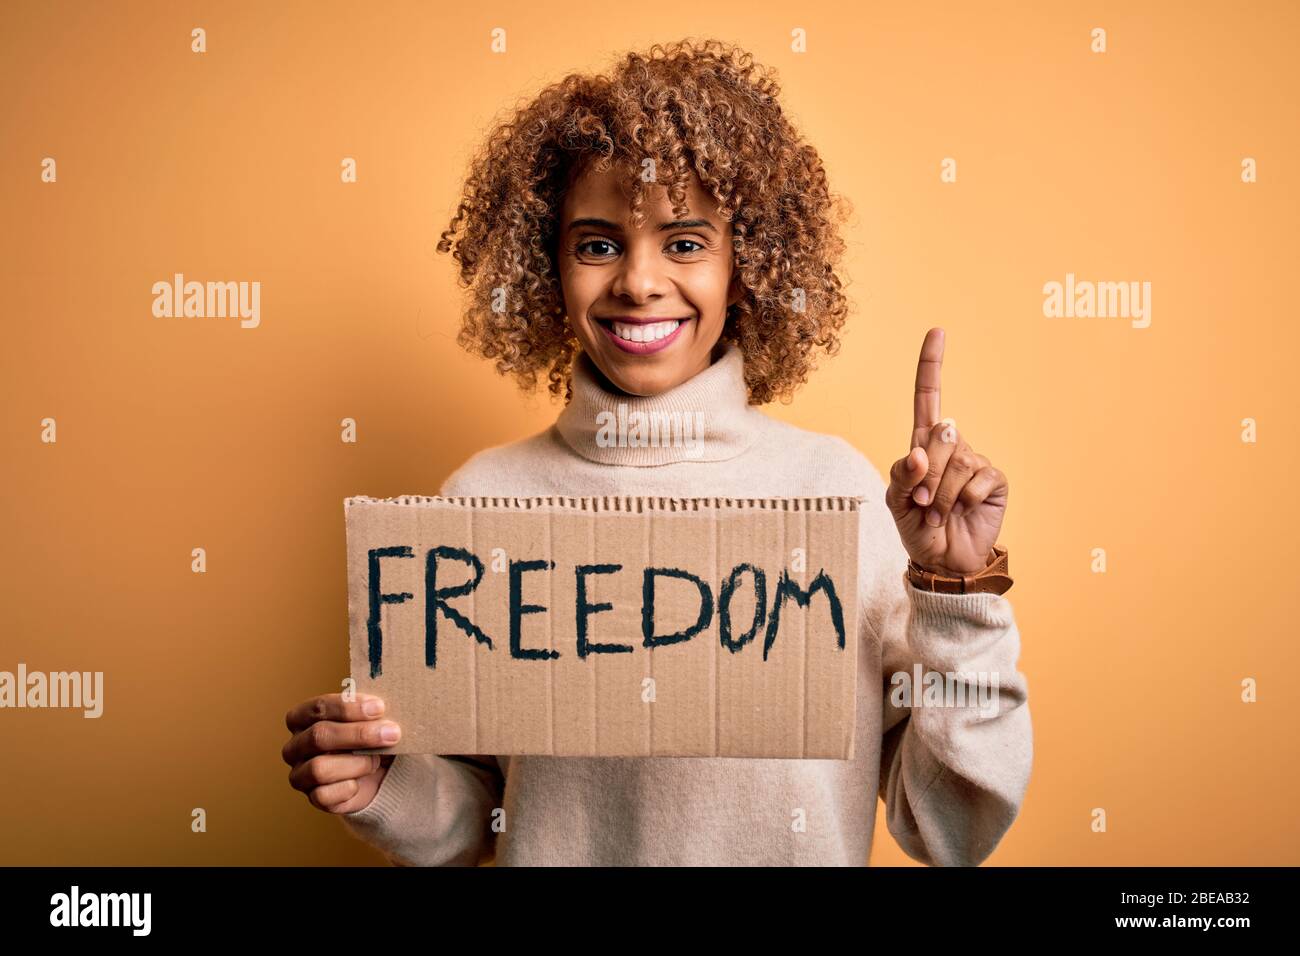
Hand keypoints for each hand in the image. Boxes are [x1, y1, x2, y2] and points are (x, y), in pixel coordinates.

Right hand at [283, 692, 399, 813]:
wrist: (379, 772)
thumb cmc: (370, 736)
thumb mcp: (370, 718)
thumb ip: (369, 709)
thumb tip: (381, 706)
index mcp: (302, 718)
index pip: (318, 707)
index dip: (349, 707)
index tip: (379, 707)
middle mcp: (295, 746)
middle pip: (319, 735)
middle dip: (359, 734)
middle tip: (392, 733)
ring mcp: (300, 774)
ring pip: (319, 768)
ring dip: (357, 763)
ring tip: (376, 760)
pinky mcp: (313, 798)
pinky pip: (324, 795)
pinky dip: (349, 788)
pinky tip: (363, 781)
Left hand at [885, 328, 1008, 575]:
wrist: (942, 560)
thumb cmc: (916, 527)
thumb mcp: (895, 500)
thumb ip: (901, 472)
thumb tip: (920, 451)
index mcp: (924, 445)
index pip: (928, 398)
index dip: (931, 365)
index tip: (937, 331)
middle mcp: (952, 447)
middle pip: (938, 438)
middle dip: (924, 476)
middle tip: (920, 502)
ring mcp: (975, 461)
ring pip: (956, 462)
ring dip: (939, 494)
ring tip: (937, 513)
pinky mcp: (994, 480)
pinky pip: (976, 479)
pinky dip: (961, 500)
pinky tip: (960, 511)